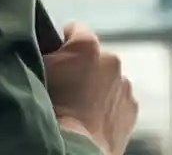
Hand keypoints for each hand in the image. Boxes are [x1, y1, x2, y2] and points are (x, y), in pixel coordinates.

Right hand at [44, 23, 138, 154]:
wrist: (74, 149)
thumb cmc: (50, 109)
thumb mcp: (39, 71)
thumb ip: (49, 52)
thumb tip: (50, 47)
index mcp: (87, 46)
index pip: (75, 29)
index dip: (62, 42)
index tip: (56, 56)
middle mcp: (111, 59)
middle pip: (94, 56)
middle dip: (83, 66)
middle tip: (67, 86)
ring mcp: (124, 85)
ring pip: (108, 78)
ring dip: (97, 86)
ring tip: (80, 106)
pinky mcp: (132, 108)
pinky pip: (118, 99)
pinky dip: (108, 104)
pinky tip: (93, 117)